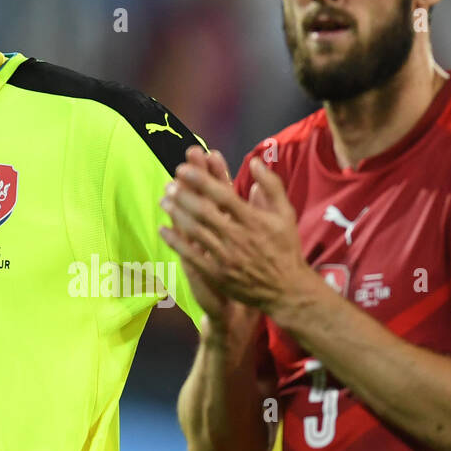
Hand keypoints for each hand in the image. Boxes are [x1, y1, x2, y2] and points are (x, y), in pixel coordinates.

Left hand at [161, 151, 313, 324]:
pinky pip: (192, 256)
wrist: (286, 290)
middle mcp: (238, 238)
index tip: (184, 168)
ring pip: (195, 231)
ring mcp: (226, 257)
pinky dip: (176, 242)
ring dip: (177, 214)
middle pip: (204, 212)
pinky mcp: (217, 275)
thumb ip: (271, 185)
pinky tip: (164, 229)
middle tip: (170, 183)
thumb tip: (255, 160)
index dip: (201, 180)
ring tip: (164, 200)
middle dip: (184, 195)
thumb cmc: (285, 247)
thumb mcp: (286, 214)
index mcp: (254, 220)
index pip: (223, 195)